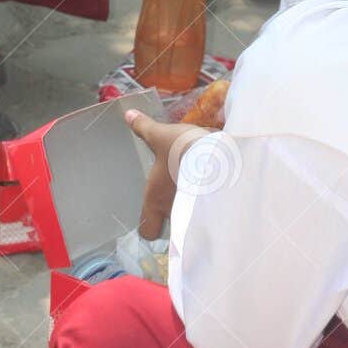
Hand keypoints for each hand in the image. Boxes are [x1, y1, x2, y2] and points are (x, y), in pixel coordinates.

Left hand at [125, 108, 208, 238]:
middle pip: (171, 220)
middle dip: (176, 207)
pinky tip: (218, 182)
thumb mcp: (161, 135)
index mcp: (155, 199)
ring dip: (195, 202)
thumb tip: (129, 116)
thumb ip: (144, 128)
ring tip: (201, 181)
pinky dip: (213, 200)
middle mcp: (173, 212)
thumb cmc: (182, 150)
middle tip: (181, 186)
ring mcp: (195, 213)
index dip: (150, 224)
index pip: (148, 230)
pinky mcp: (215, 209)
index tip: (154, 215)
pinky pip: (210, 210)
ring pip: (191, 215)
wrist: (218, 155)